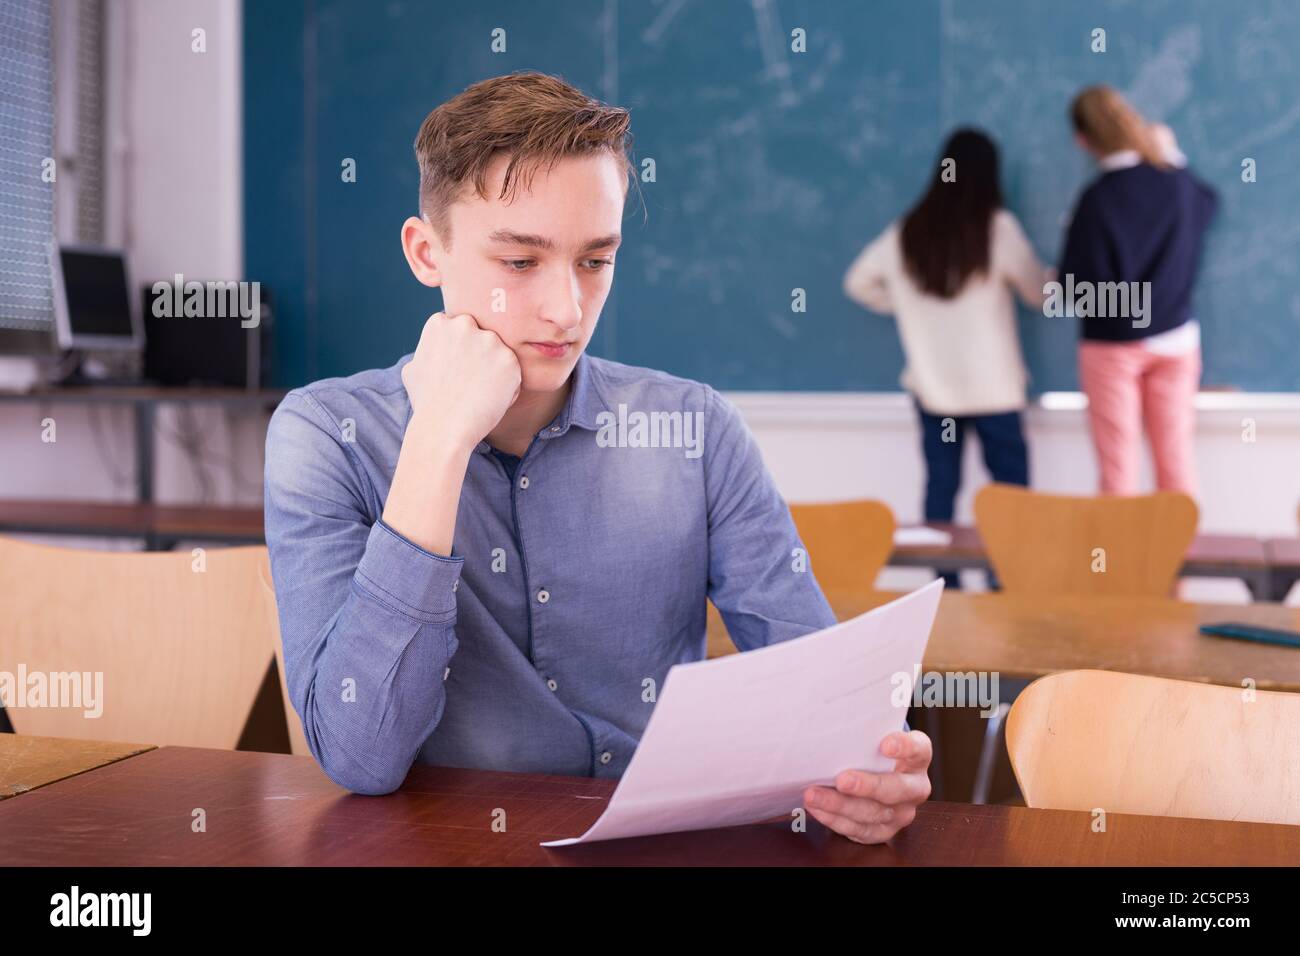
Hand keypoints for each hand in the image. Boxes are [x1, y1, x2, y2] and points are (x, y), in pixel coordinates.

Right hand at [401, 311, 521, 451]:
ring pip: (499, 354)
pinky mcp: (509, 360)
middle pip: (481, 335)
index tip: (455, 370)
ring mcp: (489, 341)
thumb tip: (432, 348)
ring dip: (495, 370)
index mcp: (440, 323)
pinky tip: (490, 400)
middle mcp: (465, 325)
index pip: (460, 329)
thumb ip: (426, 350)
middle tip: (470, 382)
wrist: (443, 429)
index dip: (460, 352)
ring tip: (478, 393)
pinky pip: (513, 372)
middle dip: (480, 355)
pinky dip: (507, 387)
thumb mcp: (413, 369)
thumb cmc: (426, 403)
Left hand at [802, 730, 932, 844]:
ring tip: (813, 795)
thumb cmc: (868, 750)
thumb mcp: (871, 737)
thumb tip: (827, 721)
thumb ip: (862, 731)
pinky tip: (816, 809)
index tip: (885, 745)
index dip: (905, 747)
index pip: (918, 749)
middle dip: (868, 786)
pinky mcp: (884, 831)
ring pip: (874, 813)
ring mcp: (901, 812)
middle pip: (897, 789)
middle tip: (841, 780)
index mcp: (917, 758)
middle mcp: (915, 787)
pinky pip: (860, 830)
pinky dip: (835, 820)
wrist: (873, 776)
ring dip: (840, 805)